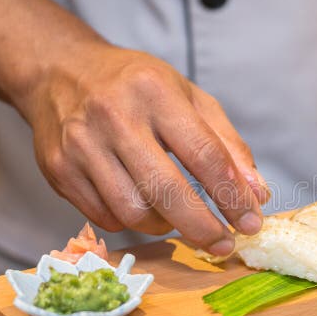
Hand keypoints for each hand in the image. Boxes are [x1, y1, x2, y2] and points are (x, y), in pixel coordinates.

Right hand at [19, 41, 268, 254]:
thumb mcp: (189, 97)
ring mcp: (81, 145)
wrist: (60, 71)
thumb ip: (227, 144)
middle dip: (203, 227)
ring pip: (133, 212)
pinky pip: (106, 217)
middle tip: (224, 243)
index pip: (204, 154)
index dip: (233, 196)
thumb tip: (257, 193)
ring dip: (166, 225)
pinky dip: (133, 221)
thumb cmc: (135, 86)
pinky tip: (143, 205)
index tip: (251, 222)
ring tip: (180, 217)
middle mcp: (114, 117)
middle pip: (167, 191)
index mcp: (155, 92)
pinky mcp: (59, 170)